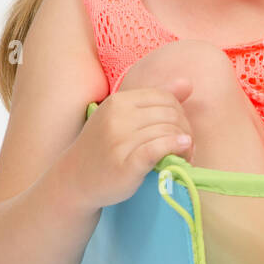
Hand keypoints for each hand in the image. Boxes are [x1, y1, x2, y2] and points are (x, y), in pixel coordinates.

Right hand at [62, 82, 193, 210]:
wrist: (75, 180)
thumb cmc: (104, 148)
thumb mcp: (123, 118)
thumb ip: (155, 100)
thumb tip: (188, 83)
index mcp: (118, 102)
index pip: (164, 97)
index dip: (180, 113)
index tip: (181, 130)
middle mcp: (117, 117)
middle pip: (169, 114)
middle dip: (185, 129)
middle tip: (186, 147)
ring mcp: (119, 140)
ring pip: (168, 131)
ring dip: (184, 144)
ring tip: (183, 157)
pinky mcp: (125, 163)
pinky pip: (159, 148)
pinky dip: (176, 148)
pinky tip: (182, 151)